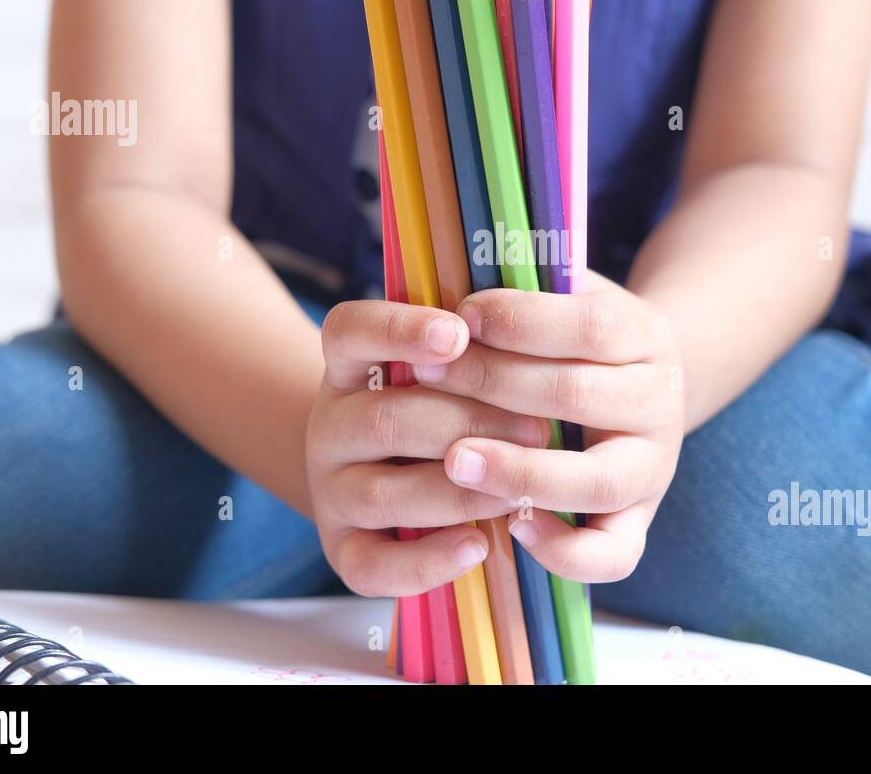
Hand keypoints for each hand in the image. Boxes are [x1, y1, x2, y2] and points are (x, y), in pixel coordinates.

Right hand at [305, 300, 551, 596]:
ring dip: (457, 493)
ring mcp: (331, 491)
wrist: (399, 472)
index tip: (458, 333)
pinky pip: (372, 566)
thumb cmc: (448, 403)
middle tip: (539, 430)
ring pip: (380, 494)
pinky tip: (478, 545)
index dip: (400, 330)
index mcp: (350, 364)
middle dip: (467, 424)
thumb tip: (530, 304)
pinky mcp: (344, 551)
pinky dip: (428, 560)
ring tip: (520, 492)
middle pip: (383, 419)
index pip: (350, 330)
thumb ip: (480, 337)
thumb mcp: (453, 362)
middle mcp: (330, 424)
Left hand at [413, 273, 685, 583]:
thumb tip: (446, 284)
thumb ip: (524, 290)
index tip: (458, 316)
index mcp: (645, 335)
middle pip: (577, 395)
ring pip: (599, 481)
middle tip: (421, 377)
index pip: (590, 326)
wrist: (641, 387)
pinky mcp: (640, 522)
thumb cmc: (576, 338)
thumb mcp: (567, 296)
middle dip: (492, 384)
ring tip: (453, 460)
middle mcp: (660, 402)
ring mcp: (654, 468)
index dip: (520, 320)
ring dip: (520, 470)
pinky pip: (613, 554)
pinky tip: (511, 526)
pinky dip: (564, 549)